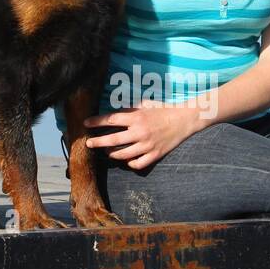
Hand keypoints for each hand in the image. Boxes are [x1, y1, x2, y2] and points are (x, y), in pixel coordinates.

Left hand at [83, 101, 199, 168]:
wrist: (184, 119)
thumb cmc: (163, 109)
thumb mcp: (145, 104)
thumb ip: (129, 109)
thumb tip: (113, 112)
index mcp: (136, 117)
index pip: (111, 120)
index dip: (96, 122)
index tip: (85, 123)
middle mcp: (140, 132)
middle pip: (112, 140)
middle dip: (97, 142)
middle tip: (88, 144)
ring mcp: (147, 145)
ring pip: (122, 155)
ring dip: (111, 154)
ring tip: (107, 151)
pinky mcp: (155, 154)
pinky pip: (137, 164)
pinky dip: (130, 163)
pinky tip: (126, 160)